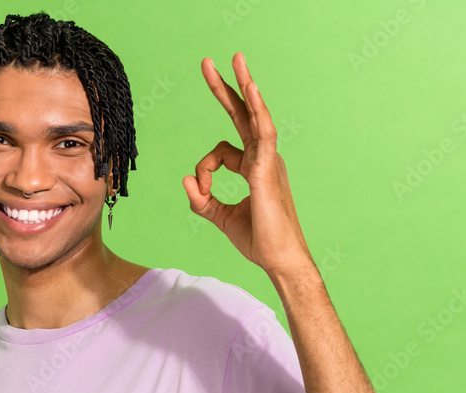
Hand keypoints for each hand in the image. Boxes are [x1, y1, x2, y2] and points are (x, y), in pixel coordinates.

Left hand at [182, 53, 312, 277]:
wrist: (279, 260)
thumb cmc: (259, 240)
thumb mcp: (221, 217)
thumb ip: (202, 200)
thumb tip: (185, 181)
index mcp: (254, 168)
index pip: (221, 151)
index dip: (204, 169)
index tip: (201, 191)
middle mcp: (263, 159)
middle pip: (242, 115)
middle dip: (226, 88)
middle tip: (209, 62)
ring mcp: (268, 161)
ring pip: (254, 115)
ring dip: (243, 86)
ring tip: (235, 59)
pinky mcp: (268, 170)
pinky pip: (263, 132)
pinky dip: (257, 110)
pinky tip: (250, 89)